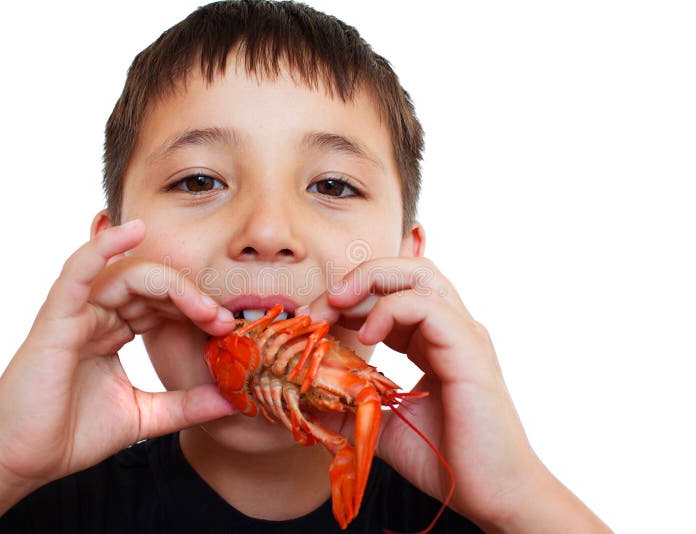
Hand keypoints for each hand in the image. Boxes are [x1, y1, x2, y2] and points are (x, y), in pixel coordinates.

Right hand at [0, 219, 236, 493]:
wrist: (21, 462)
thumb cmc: (70, 435)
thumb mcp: (144, 416)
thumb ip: (186, 405)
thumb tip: (234, 399)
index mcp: (115, 331)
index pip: (164, 304)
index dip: (198, 310)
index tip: (228, 330)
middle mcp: (98, 315)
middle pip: (153, 286)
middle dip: (193, 298)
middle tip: (223, 320)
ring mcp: (77, 313)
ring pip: (129, 275)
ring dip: (172, 284)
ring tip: (203, 306)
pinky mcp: (56, 317)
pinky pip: (80, 270)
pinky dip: (104, 246)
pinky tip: (134, 230)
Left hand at [304, 257, 553, 528]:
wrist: (492, 494)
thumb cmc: (446, 460)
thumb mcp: (380, 427)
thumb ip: (346, 409)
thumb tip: (304, 402)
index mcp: (431, 341)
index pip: (387, 296)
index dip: (346, 300)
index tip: (312, 321)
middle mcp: (449, 329)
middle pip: (402, 272)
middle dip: (352, 281)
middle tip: (316, 309)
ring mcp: (462, 334)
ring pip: (417, 274)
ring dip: (367, 281)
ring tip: (334, 305)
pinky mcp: (469, 348)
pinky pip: (427, 304)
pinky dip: (390, 308)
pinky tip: (367, 333)